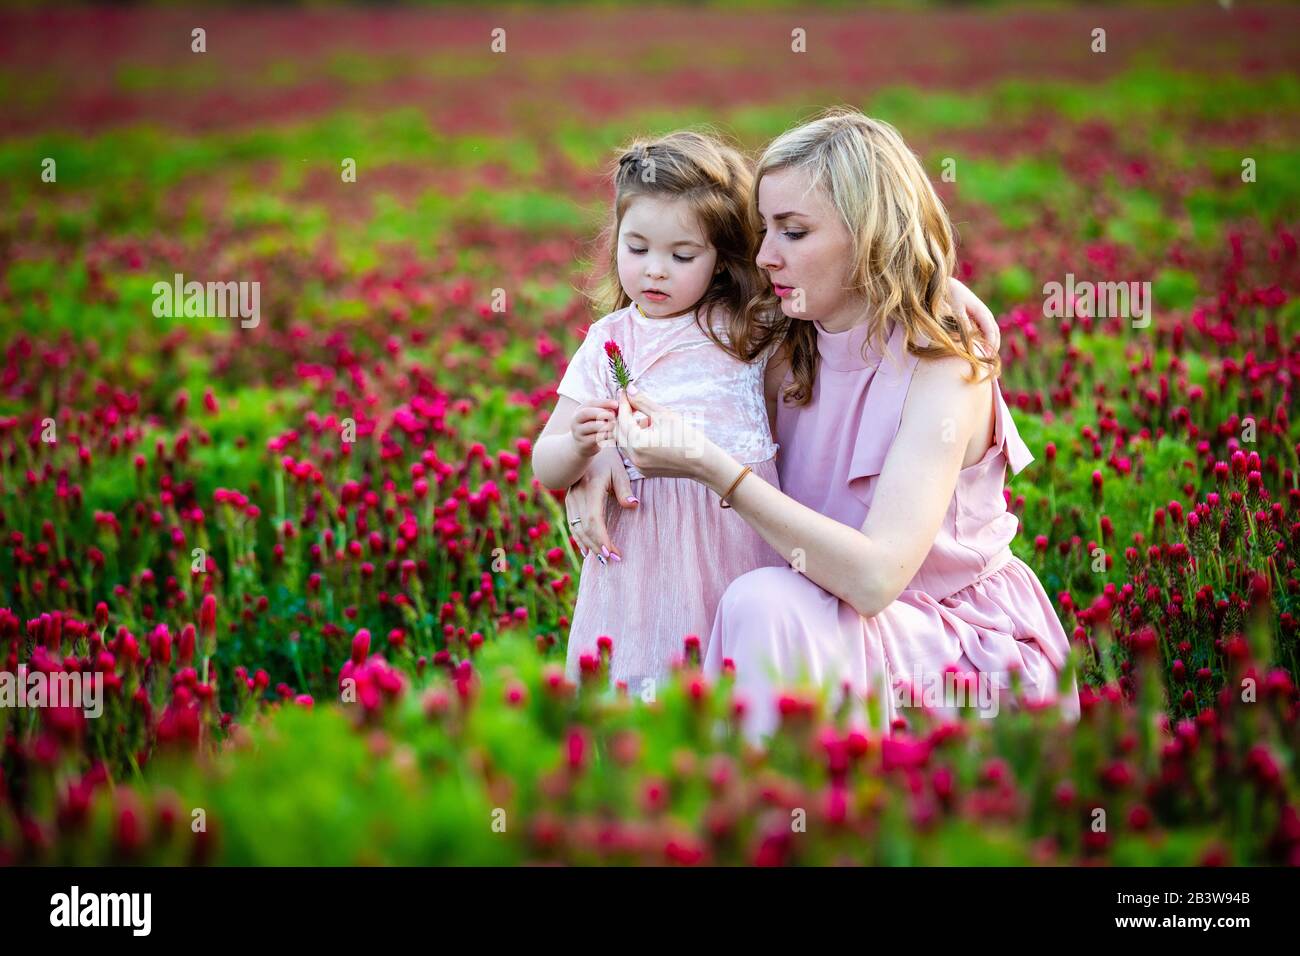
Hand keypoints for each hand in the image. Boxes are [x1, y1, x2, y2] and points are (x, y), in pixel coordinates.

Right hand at [565, 444, 637, 559]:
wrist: (587, 445)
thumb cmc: (608, 458)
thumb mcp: (619, 470)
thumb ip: (625, 489)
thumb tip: (633, 506)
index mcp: (590, 488)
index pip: (593, 520)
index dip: (601, 539)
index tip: (612, 553)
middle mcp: (577, 495)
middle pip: (584, 528)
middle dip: (598, 547)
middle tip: (613, 560)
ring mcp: (571, 499)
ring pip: (577, 528)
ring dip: (589, 546)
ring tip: (603, 560)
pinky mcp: (570, 501)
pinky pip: (573, 524)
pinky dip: (580, 539)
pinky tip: (588, 551)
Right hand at [569, 398, 617, 456]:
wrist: (583, 446)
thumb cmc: (594, 428)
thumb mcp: (597, 418)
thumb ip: (606, 410)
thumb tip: (617, 407)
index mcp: (580, 410)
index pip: (590, 403)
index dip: (604, 402)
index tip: (616, 404)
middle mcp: (576, 421)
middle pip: (586, 413)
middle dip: (602, 413)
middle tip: (613, 416)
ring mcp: (578, 432)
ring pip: (591, 426)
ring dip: (605, 425)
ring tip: (613, 426)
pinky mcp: (583, 443)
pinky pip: (595, 438)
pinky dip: (605, 436)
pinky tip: (611, 435)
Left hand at [614, 387, 715, 479]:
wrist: (703, 462)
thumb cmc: (686, 436)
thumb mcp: (664, 415)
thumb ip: (642, 402)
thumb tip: (629, 389)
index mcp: (638, 442)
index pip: (622, 418)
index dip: (623, 403)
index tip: (625, 391)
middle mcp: (634, 457)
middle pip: (618, 432)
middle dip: (623, 416)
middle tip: (632, 404)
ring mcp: (638, 466)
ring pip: (624, 443)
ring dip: (630, 428)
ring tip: (647, 419)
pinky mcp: (644, 471)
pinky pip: (632, 452)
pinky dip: (636, 441)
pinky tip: (651, 433)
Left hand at [947, 276, 999, 353]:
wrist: (949, 285)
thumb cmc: (950, 296)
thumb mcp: (956, 310)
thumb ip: (964, 323)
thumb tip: (971, 338)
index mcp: (982, 311)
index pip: (991, 332)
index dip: (990, 345)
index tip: (986, 357)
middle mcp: (985, 313)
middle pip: (995, 333)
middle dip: (994, 347)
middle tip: (989, 362)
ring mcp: (982, 315)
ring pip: (992, 332)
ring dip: (991, 344)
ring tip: (986, 358)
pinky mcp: (977, 316)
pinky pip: (985, 330)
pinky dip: (986, 340)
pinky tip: (980, 349)